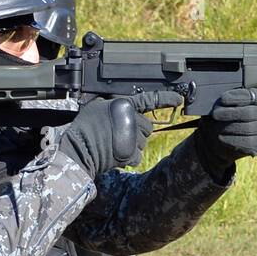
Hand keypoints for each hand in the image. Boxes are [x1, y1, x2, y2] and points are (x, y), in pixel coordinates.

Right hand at [59, 91, 182, 179]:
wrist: (77, 150)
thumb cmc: (83, 127)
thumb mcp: (96, 106)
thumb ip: (112, 104)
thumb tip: (119, 106)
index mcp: (125, 105)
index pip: (150, 99)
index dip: (167, 98)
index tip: (179, 99)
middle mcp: (132, 120)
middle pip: (147, 126)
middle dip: (137, 130)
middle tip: (119, 133)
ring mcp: (132, 138)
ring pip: (143, 142)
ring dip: (133, 144)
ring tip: (114, 144)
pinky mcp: (130, 154)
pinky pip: (137, 156)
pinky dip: (129, 157)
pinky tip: (116, 154)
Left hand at [197, 87, 256, 162]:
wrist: (223, 138)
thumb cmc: (224, 116)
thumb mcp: (224, 104)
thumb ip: (225, 99)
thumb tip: (220, 97)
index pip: (252, 96)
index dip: (237, 97)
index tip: (222, 99)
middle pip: (249, 113)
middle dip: (230, 113)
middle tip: (215, 114)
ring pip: (247, 128)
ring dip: (228, 127)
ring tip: (216, 127)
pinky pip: (245, 142)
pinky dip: (229, 139)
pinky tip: (221, 136)